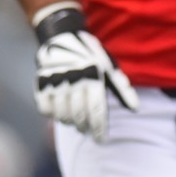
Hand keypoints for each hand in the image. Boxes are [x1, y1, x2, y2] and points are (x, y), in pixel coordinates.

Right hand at [33, 1, 137, 140]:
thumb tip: (135, 108)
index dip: (99, 129)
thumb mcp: (109, 66)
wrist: (61, 35)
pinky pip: (45, 109)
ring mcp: (56, 81)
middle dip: (85, 127)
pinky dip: (53, 115)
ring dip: (70, 123)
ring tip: (75, 123)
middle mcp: (75, 79)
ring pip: (62, 115)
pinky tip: (59, 113)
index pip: (96, 111)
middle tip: (87, 131)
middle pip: (79, 116)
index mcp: (94, 76)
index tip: (101, 140)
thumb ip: (122, 88)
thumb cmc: (90, 55)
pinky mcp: (41, 82)